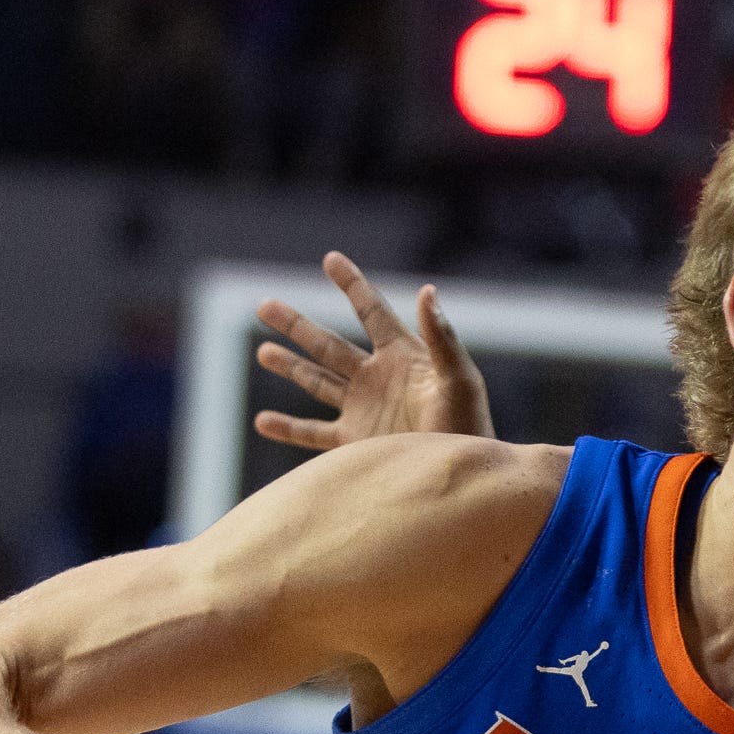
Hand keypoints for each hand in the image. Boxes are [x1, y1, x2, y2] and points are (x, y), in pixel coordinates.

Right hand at [253, 251, 492, 448]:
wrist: (461, 475)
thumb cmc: (470, 426)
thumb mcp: (459, 379)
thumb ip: (442, 337)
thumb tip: (427, 290)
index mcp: (403, 356)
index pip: (371, 312)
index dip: (352, 285)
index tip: (330, 258)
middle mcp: (378, 378)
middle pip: (329, 344)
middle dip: (297, 325)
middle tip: (265, 306)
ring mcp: (364, 409)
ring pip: (317, 382)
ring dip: (290, 366)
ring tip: (263, 353)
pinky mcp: (356, 442)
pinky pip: (314, 434)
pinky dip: (288, 428)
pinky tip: (263, 421)